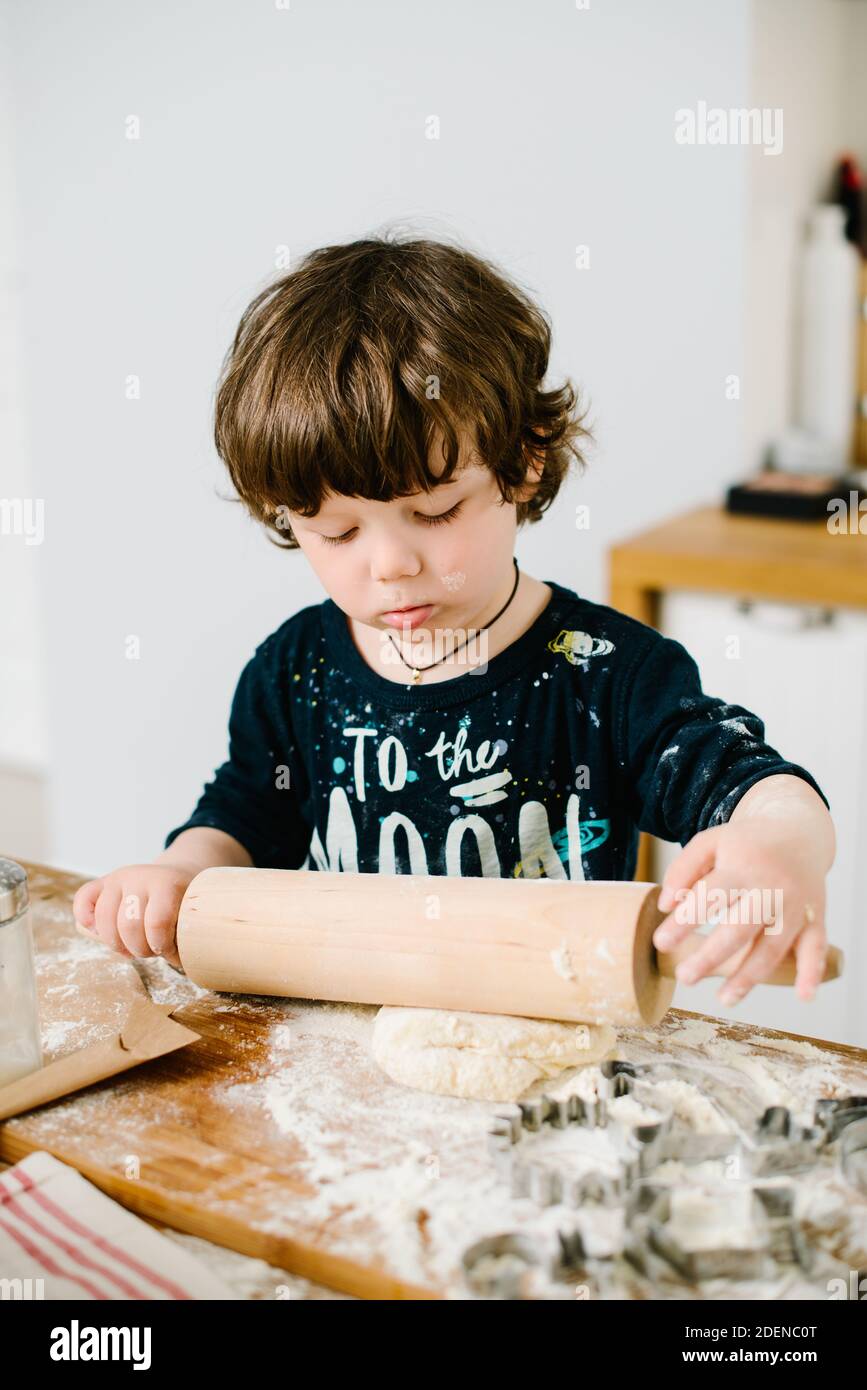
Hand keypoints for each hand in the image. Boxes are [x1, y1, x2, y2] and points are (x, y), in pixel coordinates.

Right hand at [72, 863, 197, 968]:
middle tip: (152, 951)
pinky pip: (82, 899)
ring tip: (133, 947)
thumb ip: (189, 934)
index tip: (171, 954)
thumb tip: (185, 961)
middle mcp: (139, 876)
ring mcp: (118, 878)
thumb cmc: (184, 904)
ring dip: (118, 944)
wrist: (176, 877)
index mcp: (167, 882)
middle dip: (140, 949)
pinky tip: (101, 932)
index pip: (157, 923)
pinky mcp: (102, 883)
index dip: (161, 947)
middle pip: (128, 925)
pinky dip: (86, 919)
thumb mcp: (194, 914)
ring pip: (104, 920)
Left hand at [651, 822, 827, 1006]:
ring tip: (724, 998)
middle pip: (740, 928)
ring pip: (773, 946)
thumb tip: (666, 905)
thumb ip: (683, 869)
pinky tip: (804, 996)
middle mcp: (772, 886)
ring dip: (750, 976)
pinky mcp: (815, 917)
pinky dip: (812, 972)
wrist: (800, 831)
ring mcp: (796, 904)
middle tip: (685, 976)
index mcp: (742, 865)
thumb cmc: (746, 844)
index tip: (660, 943)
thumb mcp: (711, 842)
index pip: (709, 897)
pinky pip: (816, 947)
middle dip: (711, 956)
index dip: (684, 922)